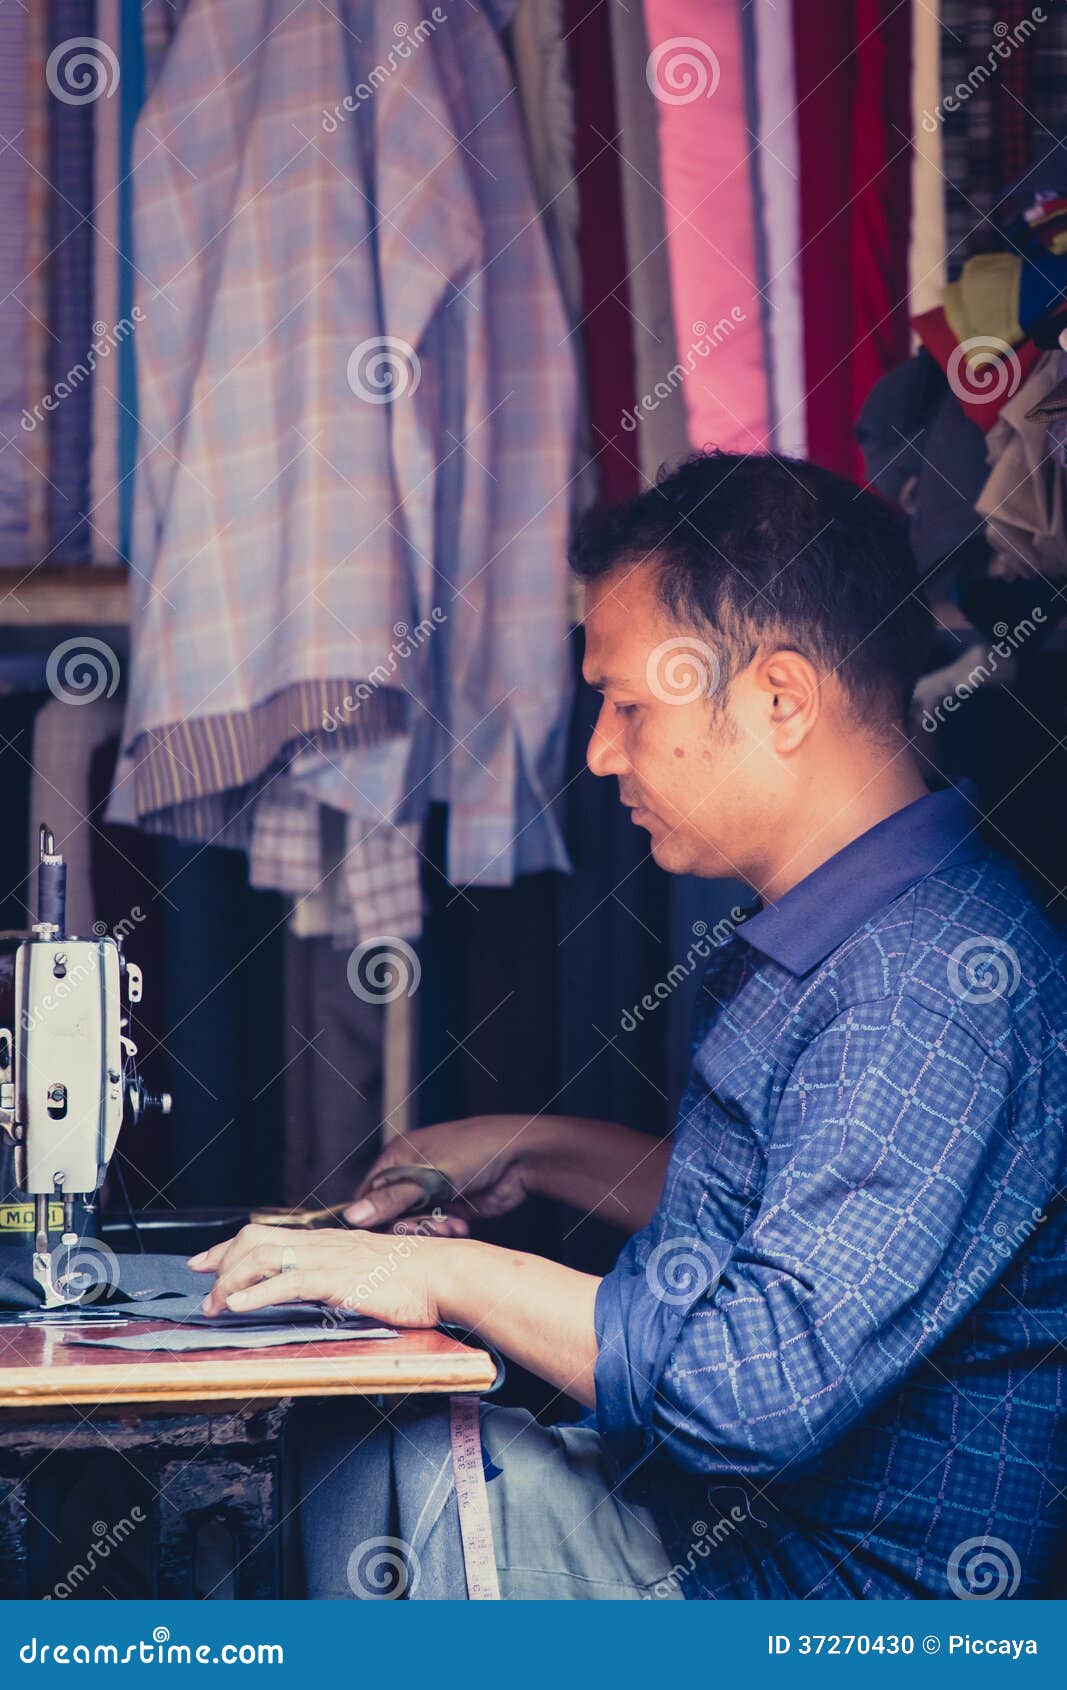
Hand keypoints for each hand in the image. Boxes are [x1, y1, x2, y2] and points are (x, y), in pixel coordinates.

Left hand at [187, 1224, 449, 1327]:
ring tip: (213, 1305)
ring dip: (230, 1283)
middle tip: (198, 1280)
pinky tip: (237, 1306)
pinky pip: (287, 1283)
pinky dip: (256, 1294)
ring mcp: (329, 1259)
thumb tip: (323, 1290)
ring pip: (263, 1258)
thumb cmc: (417, 1279)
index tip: (207, 1261)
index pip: (268, 1235)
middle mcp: (323, 1243)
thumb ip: (342, 1276)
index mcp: (329, 1241)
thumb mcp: (370, 1272)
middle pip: (255, 1239)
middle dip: (220, 1259)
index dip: (231, 1247)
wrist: (446, 1274)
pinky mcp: (338, 1279)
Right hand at [346, 1115, 537, 1229]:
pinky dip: (444, 1231)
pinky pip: (434, 1228)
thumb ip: (391, 1199)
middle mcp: (411, 1175)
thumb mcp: (428, 1177)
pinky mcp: (450, 1207)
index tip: (384, 1236)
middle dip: (408, 1227)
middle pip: (390, 1215)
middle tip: (429, 1226)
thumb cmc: (474, 1152)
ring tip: (451, 1226)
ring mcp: (431, 1192)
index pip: (368, 1195)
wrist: (521, 1158)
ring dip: (429, 1231)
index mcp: (398, 1157)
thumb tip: (352, 1216)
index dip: (373, 1218)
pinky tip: (461, 1226)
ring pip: (413, 1226)